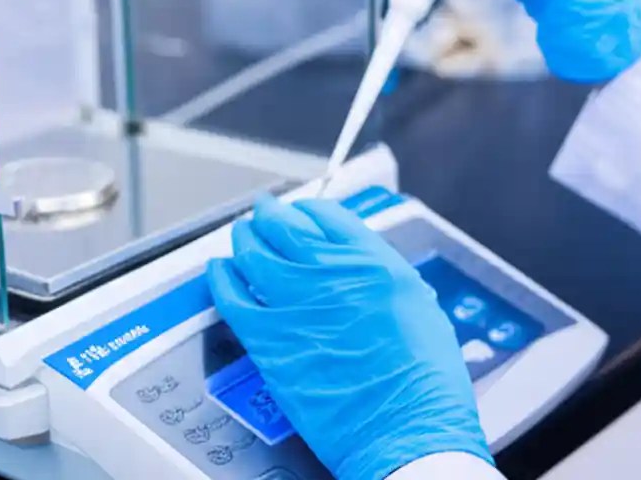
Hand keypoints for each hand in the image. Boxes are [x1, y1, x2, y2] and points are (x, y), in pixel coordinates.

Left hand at [207, 196, 489, 479]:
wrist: (403, 428)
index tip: (301, 214)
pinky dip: (221, 277)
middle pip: (283, 225)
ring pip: (251, 252)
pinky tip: (220, 272)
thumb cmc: (421, 380)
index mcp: (372, 262)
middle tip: (264, 215)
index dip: (308, 211)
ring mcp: (293, 303)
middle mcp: (329, 273)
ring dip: (244, 239)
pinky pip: (230, 295)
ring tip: (242, 237)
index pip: (327, 215)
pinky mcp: (266, 338)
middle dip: (270, 216)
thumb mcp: (416, 306)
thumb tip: (354, 271)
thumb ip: (378, 279)